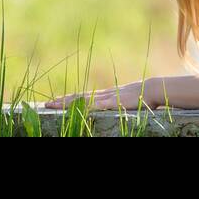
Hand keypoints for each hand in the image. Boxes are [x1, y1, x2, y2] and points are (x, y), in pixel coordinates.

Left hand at [45, 79, 163, 111]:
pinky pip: (100, 105)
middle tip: (46, 103)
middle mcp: (102, 95)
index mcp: (103, 95)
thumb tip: (102, 109)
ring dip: (69, 102)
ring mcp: (108, 98)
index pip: (80, 97)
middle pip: (78, 97)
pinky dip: (89, 106)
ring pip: (84, 100)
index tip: (53, 101)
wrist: (152, 89)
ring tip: (55, 104)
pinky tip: (80, 108)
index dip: (66, 99)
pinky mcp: (116, 102)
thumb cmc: (139, 98)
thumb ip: (112, 104)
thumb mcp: (122, 102)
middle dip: (61, 101)